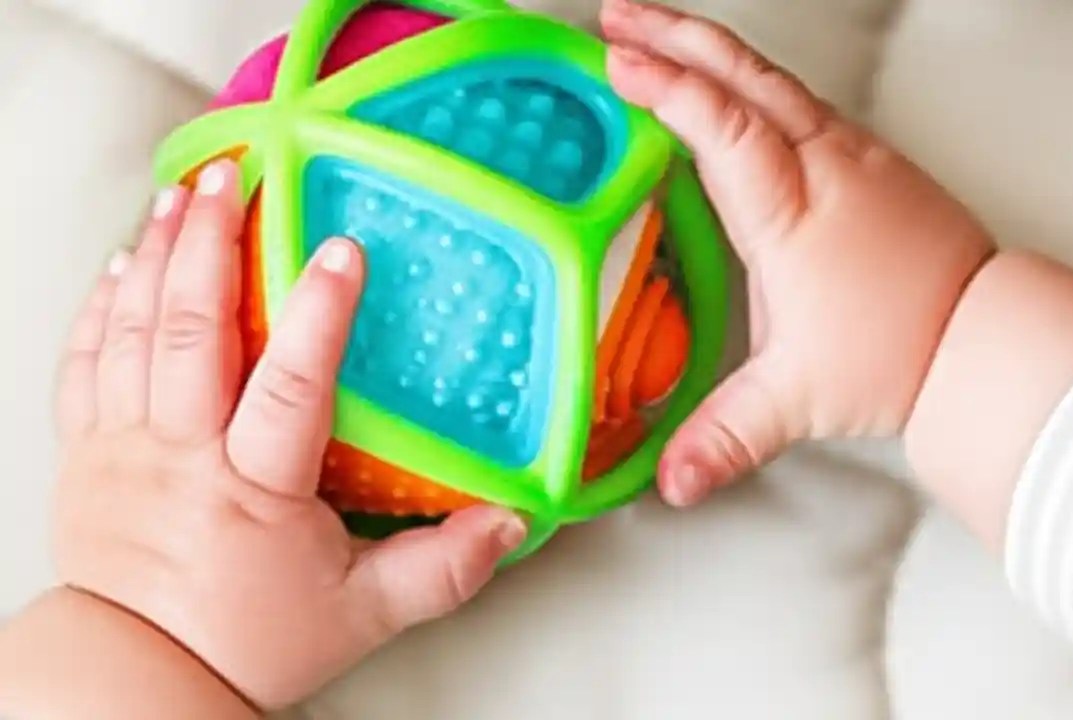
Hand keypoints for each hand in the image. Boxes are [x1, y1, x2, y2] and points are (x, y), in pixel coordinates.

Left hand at [52, 160, 525, 709]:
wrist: (138, 676)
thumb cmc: (248, 641)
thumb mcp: (363, 612)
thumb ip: (442, 568)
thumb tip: (511, 522)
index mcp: (252, 490)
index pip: (288, 387)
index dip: (318, 314)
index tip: (343, 249)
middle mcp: (179, 457)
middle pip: (190, 334)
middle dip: (211, 245)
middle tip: (234, 178)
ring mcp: (122, 449)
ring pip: (132, 334)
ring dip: (156, 256)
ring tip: (179, 194)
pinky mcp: (85, 453)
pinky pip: (83, 365)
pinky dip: (100, 308)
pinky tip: (120, 265)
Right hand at [600, 0, 995, 505]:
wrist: (988, 336)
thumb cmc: (904, 352)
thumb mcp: (798, 397)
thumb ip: (725, 435)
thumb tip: (672, 483)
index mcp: (793, 212)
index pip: (723, 128)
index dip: (667, 89)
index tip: (616, 61)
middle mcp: (824, 166)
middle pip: (744, 75)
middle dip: (675, 36)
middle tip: (617, 15)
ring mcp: (852, 154)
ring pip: (772, 79)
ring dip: (711, 49)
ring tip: (660, 36)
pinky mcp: (870, 159)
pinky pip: (799, 99)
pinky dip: (750, 78)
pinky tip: (734, 88)